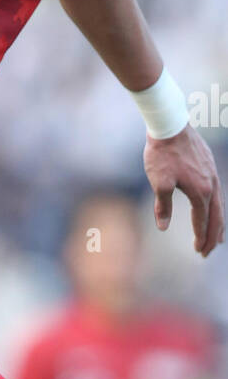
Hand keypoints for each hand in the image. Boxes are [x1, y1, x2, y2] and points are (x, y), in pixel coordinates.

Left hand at [143, 124, 224, 255]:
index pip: (202, 220)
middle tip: (208, 253)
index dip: (200, 237)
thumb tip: (163, 227)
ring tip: (218, 239)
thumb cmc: (162, 154)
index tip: (198, 251)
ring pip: (219, 205)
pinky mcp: (209, 165)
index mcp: (200, 191)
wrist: (170, 125)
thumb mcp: (158, 183)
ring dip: (218, 224)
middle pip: (216, 217)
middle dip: (212, 236)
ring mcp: (212, 174)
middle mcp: (211, 184)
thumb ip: (162, 206)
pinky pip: (217, 193)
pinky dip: (216, 207)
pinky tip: (212, 210)